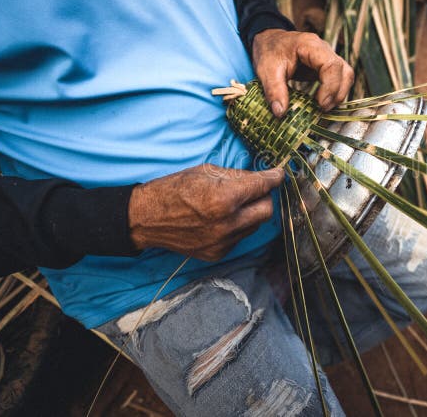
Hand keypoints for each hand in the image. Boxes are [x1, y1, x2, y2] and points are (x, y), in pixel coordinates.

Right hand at [128, 165, 283, 260]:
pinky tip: (222, 218)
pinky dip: (238, 226)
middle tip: (255, 189)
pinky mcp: (218, 253)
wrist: (147, 218)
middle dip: (264, 197)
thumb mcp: (206, 172)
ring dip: (251, 212)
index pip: (262, 186)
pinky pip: (240, 237)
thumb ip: (238, 175)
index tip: (279, 175)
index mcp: (224, 199)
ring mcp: (223, 242)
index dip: (274, 178)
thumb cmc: (174, 189)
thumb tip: (262, 176)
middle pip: (267, 210)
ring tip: (233, 203)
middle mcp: (227, 223)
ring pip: (255, 225)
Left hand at [252, 29, 354, 116]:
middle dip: (337, 93)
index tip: (321, 104)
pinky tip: (323, 103)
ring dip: (339, 93)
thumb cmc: (269, 52)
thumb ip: (274, 91)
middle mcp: (324, 50)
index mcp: (310, 46)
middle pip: (344, 71)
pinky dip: (335, 92)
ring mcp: (328, 58)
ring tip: (324, 108)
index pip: (332, 65)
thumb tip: (280, 113)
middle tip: (323, 109)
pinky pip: (340, 79)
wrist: (269, 41)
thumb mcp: (267, 71)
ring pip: (346, 75)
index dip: (331, 86)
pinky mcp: (327, 67)